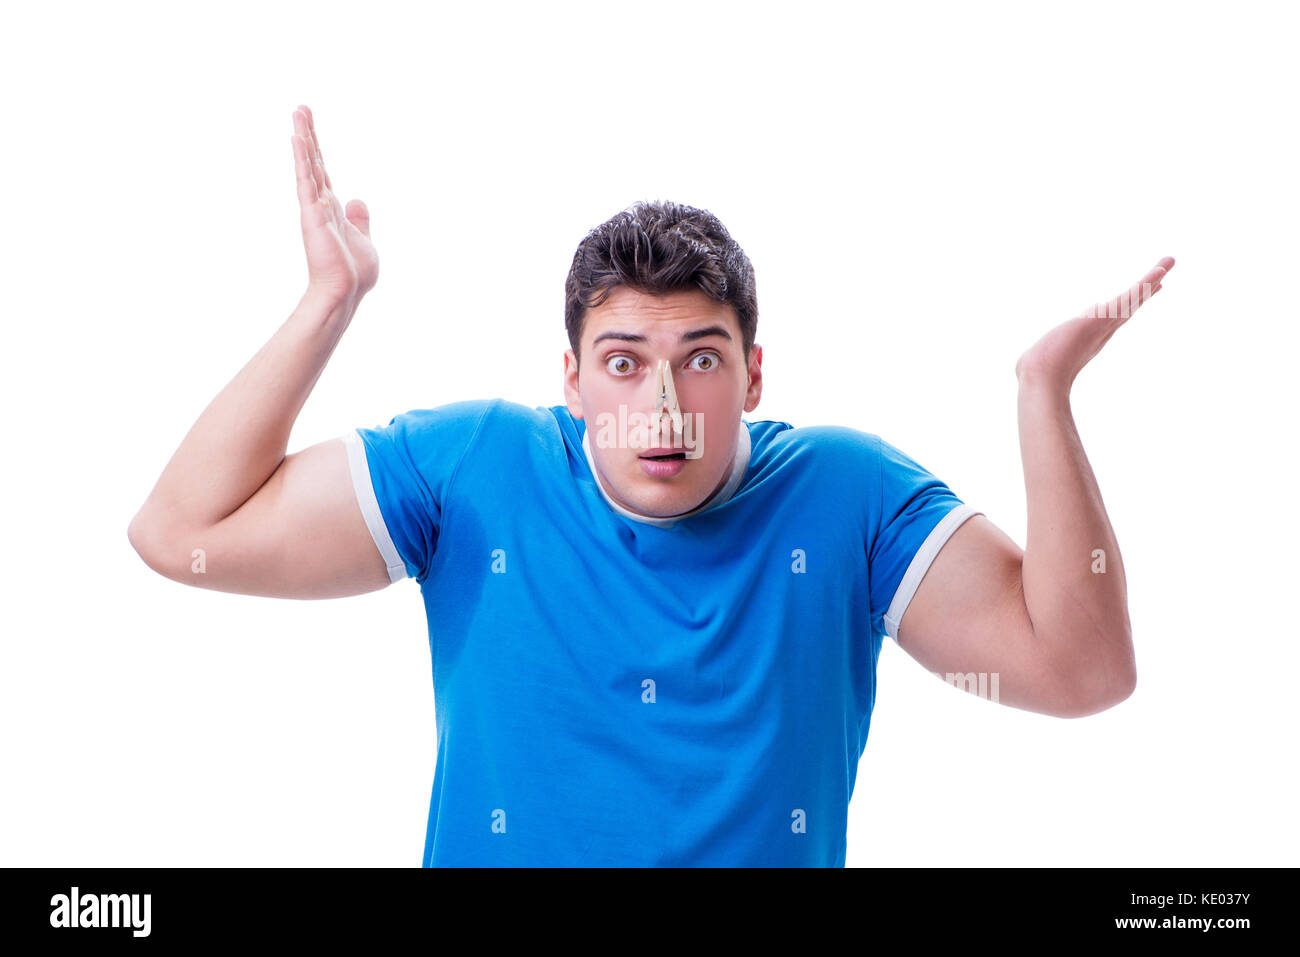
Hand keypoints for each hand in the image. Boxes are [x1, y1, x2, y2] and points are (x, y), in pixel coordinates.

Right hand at [291, 105, 377, 304]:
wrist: (346, 293)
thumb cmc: (354, 273)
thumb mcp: (365, 239)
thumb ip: (359, 219)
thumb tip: (357, 199)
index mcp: (333, 208)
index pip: (323, 171)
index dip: (318, 148)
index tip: (310, 124)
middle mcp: (321, 204)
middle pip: (314, 161)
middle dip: (308, 134)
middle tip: (301, 107)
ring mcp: (315, 208)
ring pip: (308, 166)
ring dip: (304, 139)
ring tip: (298, 113)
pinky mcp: (313, 214)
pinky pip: (307, 181)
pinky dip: (303, 160)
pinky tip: (298, 140)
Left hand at [1015, 257, 1174, 393]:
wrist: (1042, 378)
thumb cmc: (1037, 374)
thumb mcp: (1041, 357)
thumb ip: (1043, 353)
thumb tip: (1024, 366)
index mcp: (1091, 337)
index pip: (1115, 316)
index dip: (1130, 304)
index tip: (1142, 295)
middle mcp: (1103, 331)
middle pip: (1130, 305)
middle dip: (1146, 289)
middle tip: (1164, 273)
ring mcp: (1106, 325)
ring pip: (1134, 298)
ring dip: (1151, 279)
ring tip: (1169, 261)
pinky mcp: (1104, 318)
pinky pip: (1129, 298)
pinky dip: (1144, 285)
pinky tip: (1160, 272)